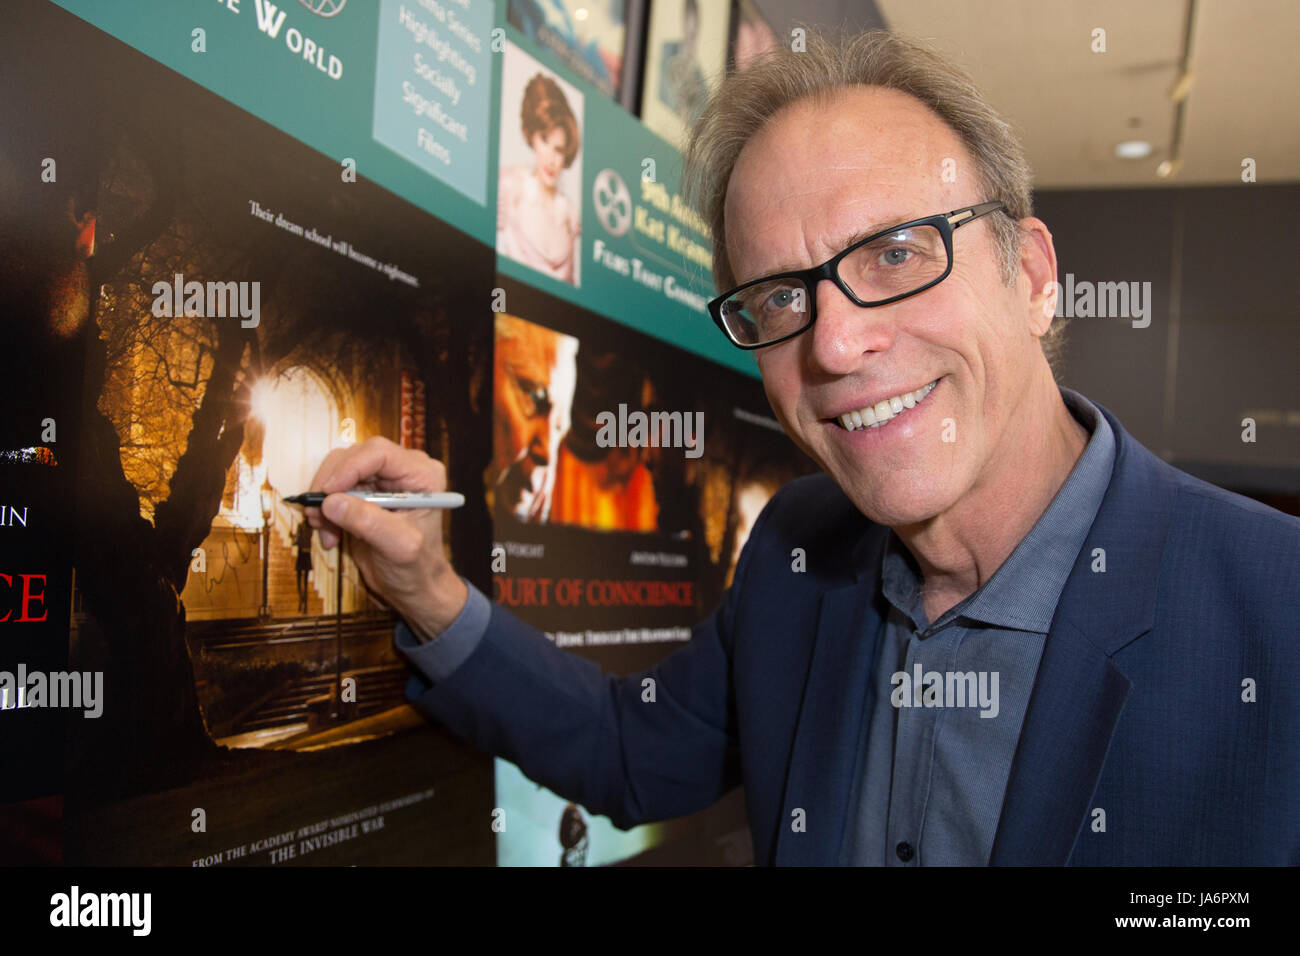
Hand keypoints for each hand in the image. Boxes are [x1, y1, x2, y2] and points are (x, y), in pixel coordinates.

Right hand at [305, 436, 467, 639]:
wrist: (414, 586)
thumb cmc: (418, 567)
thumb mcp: (398, 547)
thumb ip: (369, 522)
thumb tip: (331, 502)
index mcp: (421, 474)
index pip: (378, 454)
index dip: (349, 468)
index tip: (328, 492)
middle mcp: (402, 470)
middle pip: (354, 458)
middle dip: (331, 487)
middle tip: (319, 515)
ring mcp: (382, 481)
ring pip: (338, 473)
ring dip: (325, 502)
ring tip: (325, 530)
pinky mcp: (364, 494)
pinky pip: (334, 491)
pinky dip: (326, 511)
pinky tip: (329, 534)